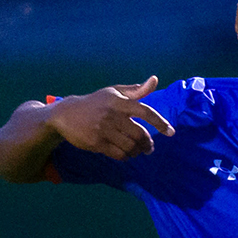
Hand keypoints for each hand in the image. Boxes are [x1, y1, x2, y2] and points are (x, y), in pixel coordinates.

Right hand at [46, 76, 176, 159]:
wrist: (66, 114)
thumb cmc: (95, 102)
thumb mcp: (113, 93)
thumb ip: (135, 90)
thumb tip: (154, 80)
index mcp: (119, 102)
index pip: (145, 111)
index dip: (160, 123)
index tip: (171, 132)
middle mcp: (112, 115)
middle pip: (139, 134)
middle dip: (147, 143)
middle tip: (149, 147)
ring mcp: (104, 130)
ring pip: (130, 146)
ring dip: (137, 151)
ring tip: (137, 151)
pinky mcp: (97, 143)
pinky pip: (118, 154)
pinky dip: (126, 157)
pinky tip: (126, 154)